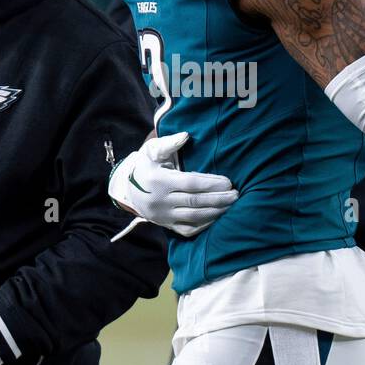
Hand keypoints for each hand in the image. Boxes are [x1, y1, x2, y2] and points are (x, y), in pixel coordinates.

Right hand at [108, 132, 238, 236]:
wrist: (128, 190)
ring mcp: (163, 216)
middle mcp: (160, 201)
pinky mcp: (166, 225)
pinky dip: (205, 225)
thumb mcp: (152, 151)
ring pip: (194, 217)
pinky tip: (218, 217)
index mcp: (159, 181)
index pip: (190, 183)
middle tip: (236, 194)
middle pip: (195, 201)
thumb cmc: (146, 166)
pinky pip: (188, 229)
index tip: (228, 182)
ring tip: (232, 205)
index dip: (210, 184)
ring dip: (216, 212)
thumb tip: (186, 135)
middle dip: (218, 199)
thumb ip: (169, 143)